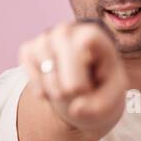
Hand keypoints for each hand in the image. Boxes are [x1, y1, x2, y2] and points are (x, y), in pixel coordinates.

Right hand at [18, 19, 126, 134]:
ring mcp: (46, 37)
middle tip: (75, 96)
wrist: (84, 88)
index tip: (84, 89)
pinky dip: (39, 87)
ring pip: (44, 64)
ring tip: (66, 94)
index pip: (84, 42)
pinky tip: (51, 91)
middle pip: (60, 52)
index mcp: (93, 35)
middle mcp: (67, 31)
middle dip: (66, 85)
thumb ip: (100, 105)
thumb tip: (75, 109)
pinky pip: (29, 69)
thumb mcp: (111, 98)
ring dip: (54, 90)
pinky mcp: (29, 49)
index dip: (80, 71)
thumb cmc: (101, 87)